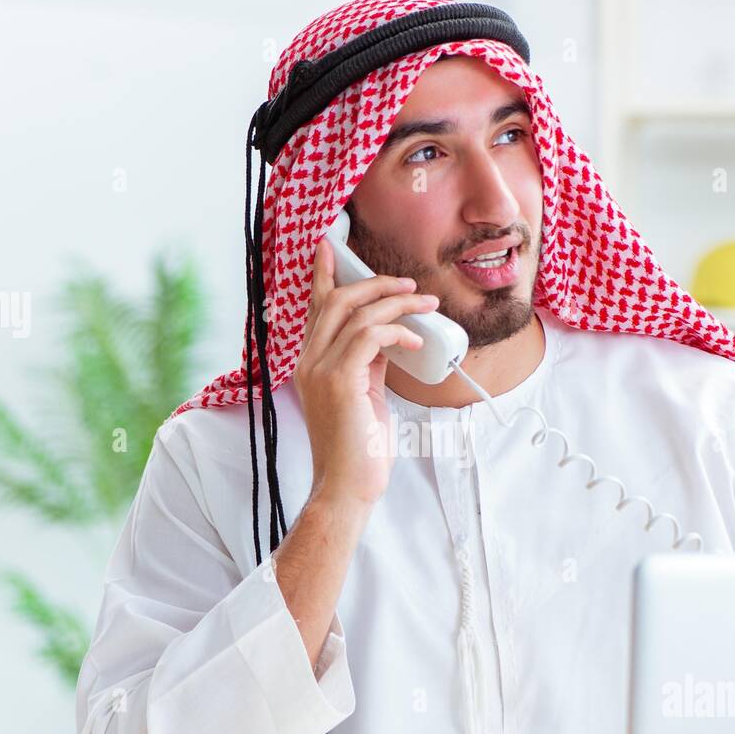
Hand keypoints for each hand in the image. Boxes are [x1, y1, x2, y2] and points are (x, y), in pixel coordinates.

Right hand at [291, 236, 437, 508]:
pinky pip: (368, 337)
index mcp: (311, 363)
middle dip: (374, 283)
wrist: (347, 486)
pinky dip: (395, 330)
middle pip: (335, 300)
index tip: (330, 247)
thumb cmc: (359, 448)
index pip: (316, 308)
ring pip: (355, 313)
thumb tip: (387, 336)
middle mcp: (309, 361)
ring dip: (395, 303)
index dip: (324, 275)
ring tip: (425, 303)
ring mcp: (320, 370)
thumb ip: (368, 363)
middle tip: (408, 283)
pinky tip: (415, 338)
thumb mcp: (364, 394)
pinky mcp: (339, 380)